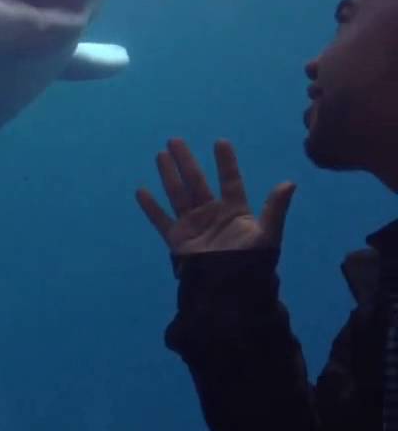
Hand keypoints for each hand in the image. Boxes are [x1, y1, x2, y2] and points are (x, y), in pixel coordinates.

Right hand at [135, 138, 296, 254]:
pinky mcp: (177, 239)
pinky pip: (161, 220)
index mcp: (235, 211)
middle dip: (186, 161)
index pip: (230, 181)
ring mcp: (193, 225)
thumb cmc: (252, 263)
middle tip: (175, 140)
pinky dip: (151, 207)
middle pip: (197, 182)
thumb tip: (290, 183)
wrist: (230, 290)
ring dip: (169, 175)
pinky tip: (141, 191)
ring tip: (160, 155)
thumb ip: (275, 209)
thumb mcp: (267, 235)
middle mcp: (212, 214)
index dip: (226, 163)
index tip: (220, 142)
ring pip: (178, 194)